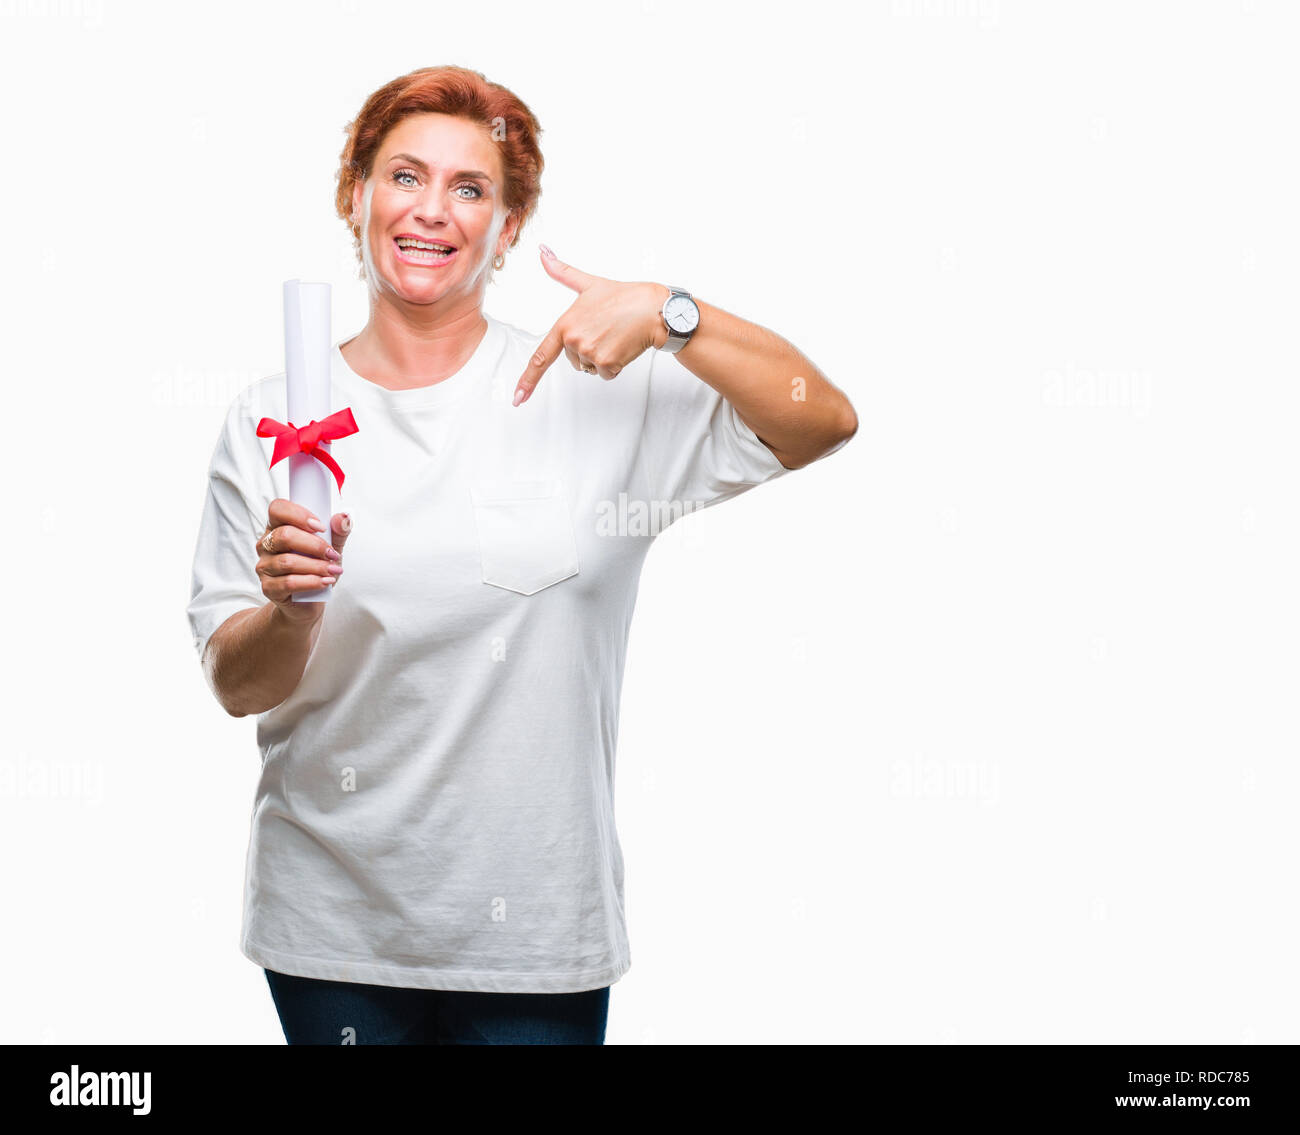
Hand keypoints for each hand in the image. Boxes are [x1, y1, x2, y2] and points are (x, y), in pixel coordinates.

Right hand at [256, 498, 350, 620]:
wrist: (308, 602)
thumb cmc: (316, 568)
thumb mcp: (331, 547)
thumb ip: (338, 532)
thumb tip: (345, 517)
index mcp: (277, 527)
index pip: (277, 509)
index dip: (299, 514)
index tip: (321, 527)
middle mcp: (266, 545)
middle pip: (284, 535)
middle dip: (314, 545)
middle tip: (332, 554)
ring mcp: (264, 567)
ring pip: (287, 561)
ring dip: (316, 566)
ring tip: (334, 570)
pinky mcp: (268, 588)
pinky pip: (289, 583)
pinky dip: (311, 582)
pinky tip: (326, 581)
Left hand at [513, 246, 668, 405]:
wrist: (653, 309)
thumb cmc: (623, 296)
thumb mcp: (589, 283)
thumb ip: (562, 272)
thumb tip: (543, 252)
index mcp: (565, 324)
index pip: (541, 357)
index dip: (527, 380)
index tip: (517, 398)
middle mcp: (574, 341)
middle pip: (572, 360)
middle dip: (586, 349)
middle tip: (604, 330)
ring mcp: (590, 353)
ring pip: (589, 367)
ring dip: (601, 357)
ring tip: (614, 336)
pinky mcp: (608, 364)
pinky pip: (605, 374)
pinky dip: (614, 365)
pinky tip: (622, 346)